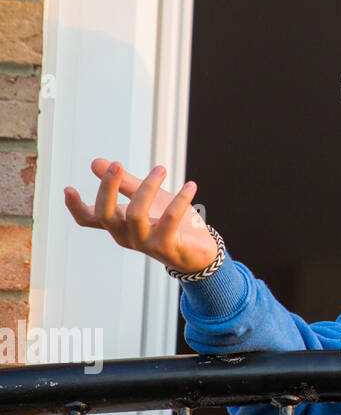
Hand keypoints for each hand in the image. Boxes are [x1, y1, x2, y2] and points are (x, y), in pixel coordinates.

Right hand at [64, 158, 217, 274]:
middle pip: (105, 215)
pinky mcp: (167, 246)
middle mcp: (126, 236)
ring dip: (147, 187)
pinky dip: (180, 200)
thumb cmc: (169, 224)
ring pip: (135, 214)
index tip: (68, 188)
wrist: (198, 252)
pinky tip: (191, 186)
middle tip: (117, 164)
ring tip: (162, 169)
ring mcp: (145, 243)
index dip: (75, 207)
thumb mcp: (147, 199)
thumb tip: (96, 162)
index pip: (89, 219)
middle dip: (108, 188)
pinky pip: (170, 219)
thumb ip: (124, 183)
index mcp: (118, 225)